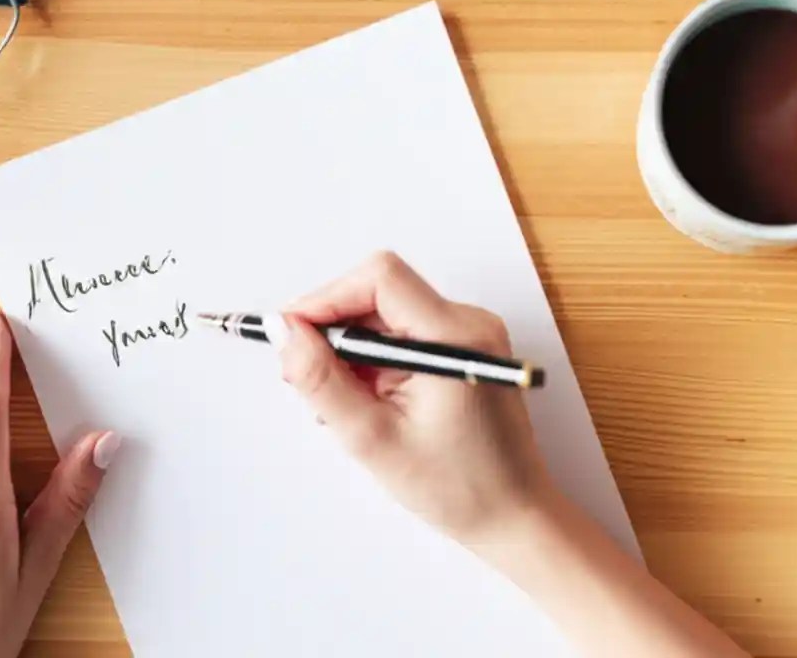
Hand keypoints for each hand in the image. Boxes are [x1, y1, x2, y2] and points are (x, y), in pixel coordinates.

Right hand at [276, 251, 552, 541]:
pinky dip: (375, 362)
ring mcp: (470, 335)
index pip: (378, 278)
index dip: (325, 299)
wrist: (514, 517)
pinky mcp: (464, 350)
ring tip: (343, 406)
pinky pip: (404, 335)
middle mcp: (469, 323)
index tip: (290, 333)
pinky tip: (369, 403)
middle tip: (306, 378)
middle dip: (333, 330)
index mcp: (454, 336)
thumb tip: (283, 332)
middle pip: (379, 293)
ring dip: (352, 351)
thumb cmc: (459, 487)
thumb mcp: (372, 437)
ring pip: (387, 315)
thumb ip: (321, 379)